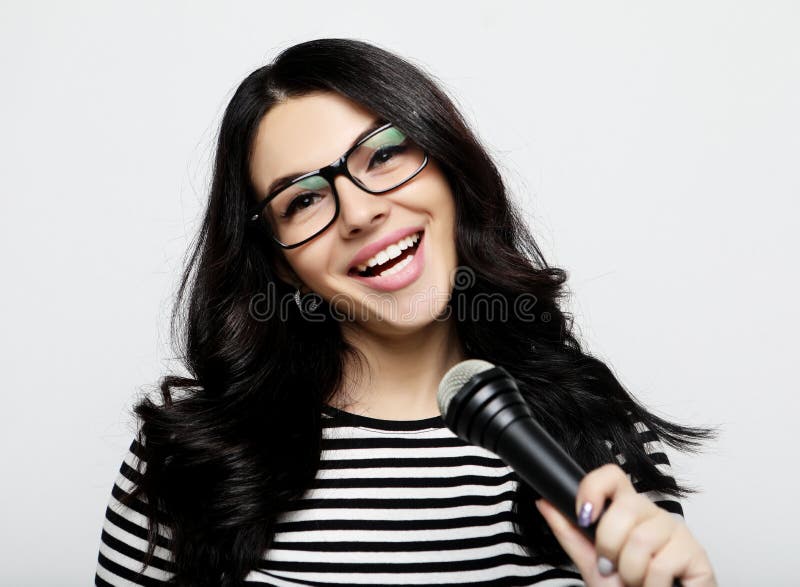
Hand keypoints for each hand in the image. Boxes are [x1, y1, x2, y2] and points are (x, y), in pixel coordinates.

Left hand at [535, 463, 716, 586]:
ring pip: (640, 541)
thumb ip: (568, 531)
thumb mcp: (589, 562)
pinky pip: (662, 564)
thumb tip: (544, 501)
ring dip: (630, 573)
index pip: (611, 477)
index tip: (584, 516)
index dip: (593, 488)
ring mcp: (676, 531)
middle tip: (613, 568)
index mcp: (626, 511)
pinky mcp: (696, 554)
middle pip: (623, 509)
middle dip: (608, 548)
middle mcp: (652, 514)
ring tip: (636, 581)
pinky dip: (651, 586)